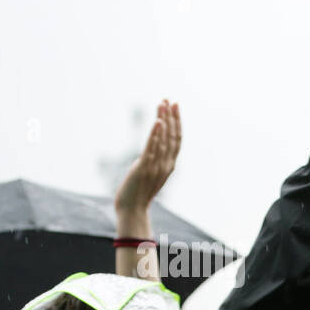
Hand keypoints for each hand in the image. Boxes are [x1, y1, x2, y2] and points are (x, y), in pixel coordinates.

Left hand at [114, 100, 180, 218]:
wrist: (132, 209)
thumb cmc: (138, 192)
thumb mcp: (149, 173)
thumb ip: (154, 160)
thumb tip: (152, 147)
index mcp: (169, 165)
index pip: (177, 140)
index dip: (177, 123)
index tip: (174, 106)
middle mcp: (167, 165)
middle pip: (173, 137)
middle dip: (173, 118)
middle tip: (170, 100)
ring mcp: (157, 167)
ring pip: (164, 140)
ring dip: (164, 120)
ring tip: (162, 104)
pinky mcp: (144, 168)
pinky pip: (152, 149)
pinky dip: (155, 134)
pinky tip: (158, 121)